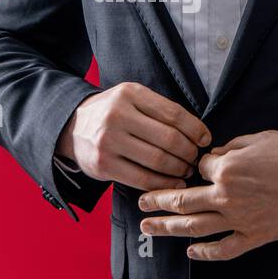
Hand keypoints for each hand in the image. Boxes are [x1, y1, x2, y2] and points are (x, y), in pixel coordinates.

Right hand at [57, 82, 210, 191]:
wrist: (72, 127)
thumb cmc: (112, 113)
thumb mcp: (131, 99)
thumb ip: (159, 110)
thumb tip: (198, 133)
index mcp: (130, 94)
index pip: (174, 114)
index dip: (195, 129)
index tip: (205, 140)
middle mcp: (117, 115)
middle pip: (169, 139)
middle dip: (189, 152)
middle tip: (196, 159)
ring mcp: (108, 141)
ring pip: (158, 160)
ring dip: (179, 169)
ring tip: (186, 170)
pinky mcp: (103, 165)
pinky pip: (143, 178)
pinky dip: (164, 184)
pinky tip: (173, 183)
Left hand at [138, 130, 277, 260]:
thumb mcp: (258, 138)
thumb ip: (230, 148)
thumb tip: (215, 156)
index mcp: (225, 169)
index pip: (199, 168)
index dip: (198, 165)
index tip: (203, 165)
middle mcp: (225, 196)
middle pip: (182, 200)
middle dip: (157, 200)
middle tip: (141, 202)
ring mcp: (238, 219)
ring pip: (194, 227)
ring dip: (167, 228)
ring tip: (148, 227)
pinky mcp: (254, 236)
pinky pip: (224, 249)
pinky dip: (205, 253)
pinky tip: (190, 252)